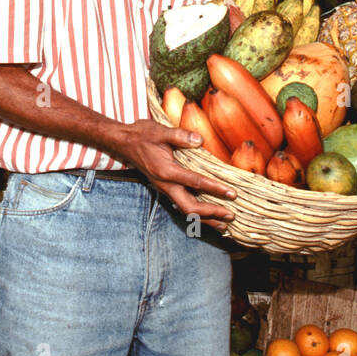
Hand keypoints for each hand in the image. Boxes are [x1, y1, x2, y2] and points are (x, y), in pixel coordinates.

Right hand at [118, 120, 236, 232]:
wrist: (124, 143)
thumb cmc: (143, 135)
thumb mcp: (160, 131)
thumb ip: (180, 135)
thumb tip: (199, 140)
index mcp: (166, 171)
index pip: (195, 183)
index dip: (215, 189)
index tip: (232, 193)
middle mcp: (165, 185)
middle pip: (190, 208)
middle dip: (211, 214)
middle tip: (231, 216)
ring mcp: (165, 189)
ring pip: (186, 211)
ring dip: (205, 219)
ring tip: (224, 225)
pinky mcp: (166, 189)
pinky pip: (183, 206)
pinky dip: (197, 214)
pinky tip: (209, 216)